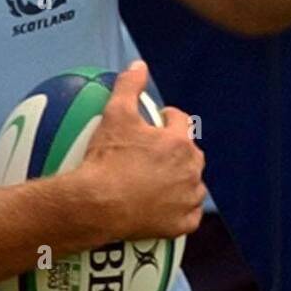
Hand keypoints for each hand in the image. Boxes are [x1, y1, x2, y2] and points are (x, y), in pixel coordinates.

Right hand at [76, 60, 205, 241]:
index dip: (168, 119)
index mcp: (178, 142)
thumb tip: (138, 66)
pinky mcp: (181, 224)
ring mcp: (187, 199)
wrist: (97, 204)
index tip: (157, 122)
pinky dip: (180, 211)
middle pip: (190, 153)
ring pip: (192, 185)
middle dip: (177, 150)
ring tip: (159, 181)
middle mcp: (190, 169)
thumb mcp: (115, 115)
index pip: (180, 121)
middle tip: (153, 155)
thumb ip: (129, 87)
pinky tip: (166, 208)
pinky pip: (188, 216)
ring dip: (182, 181)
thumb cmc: (107, 159)